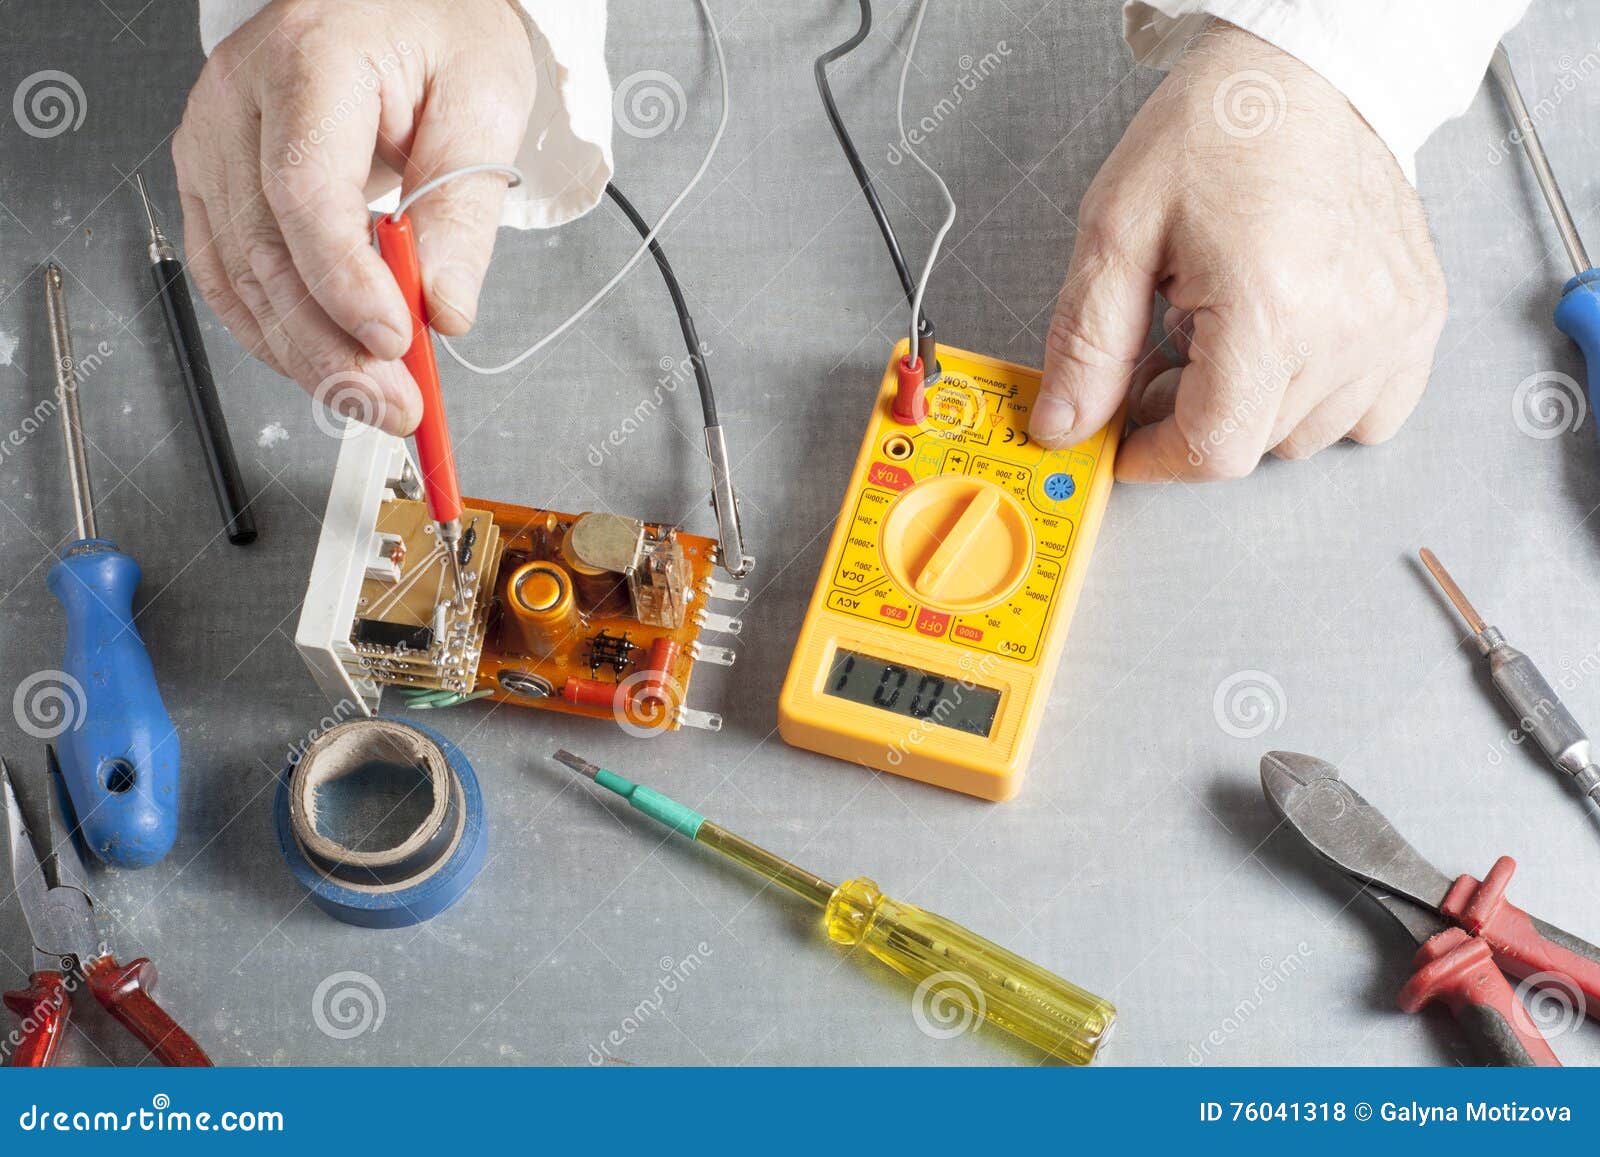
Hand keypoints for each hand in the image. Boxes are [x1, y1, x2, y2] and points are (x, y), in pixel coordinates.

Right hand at [173, 0, 535, 434]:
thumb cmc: (438, 29)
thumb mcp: (482, 100)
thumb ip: (463, 207)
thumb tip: (445, 309)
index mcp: (307, 61)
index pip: (304, 192)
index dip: (345, 282)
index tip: (396, 343)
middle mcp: (237, 102)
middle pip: (265, 250)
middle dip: (331, 347)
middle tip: (395, 407)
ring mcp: (212, 143)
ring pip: (240, 277)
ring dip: (306, 355)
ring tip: (373, 402)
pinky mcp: (213, 180)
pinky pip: (229, 276)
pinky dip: (276, 332)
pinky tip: (323, 365)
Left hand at [1029, 22, 1446, 479]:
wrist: (1303, 76)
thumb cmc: (1218, 132)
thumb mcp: (1118, 232)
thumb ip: (1088, 343)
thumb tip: (1065, 424)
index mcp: (1272, 306)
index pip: (1213, 449)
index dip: (1155, 456)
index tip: (1124, 438)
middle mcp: (1348, 326)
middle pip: (1252, 443)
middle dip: (1192, 413)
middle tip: (1165, 345)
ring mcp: (1394, 327)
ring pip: (1305, 436)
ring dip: (1253, 404)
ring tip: (1227, 326)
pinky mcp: (1419, 318)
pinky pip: (1371, 413)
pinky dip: (1321, 397)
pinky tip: (1286, 342)